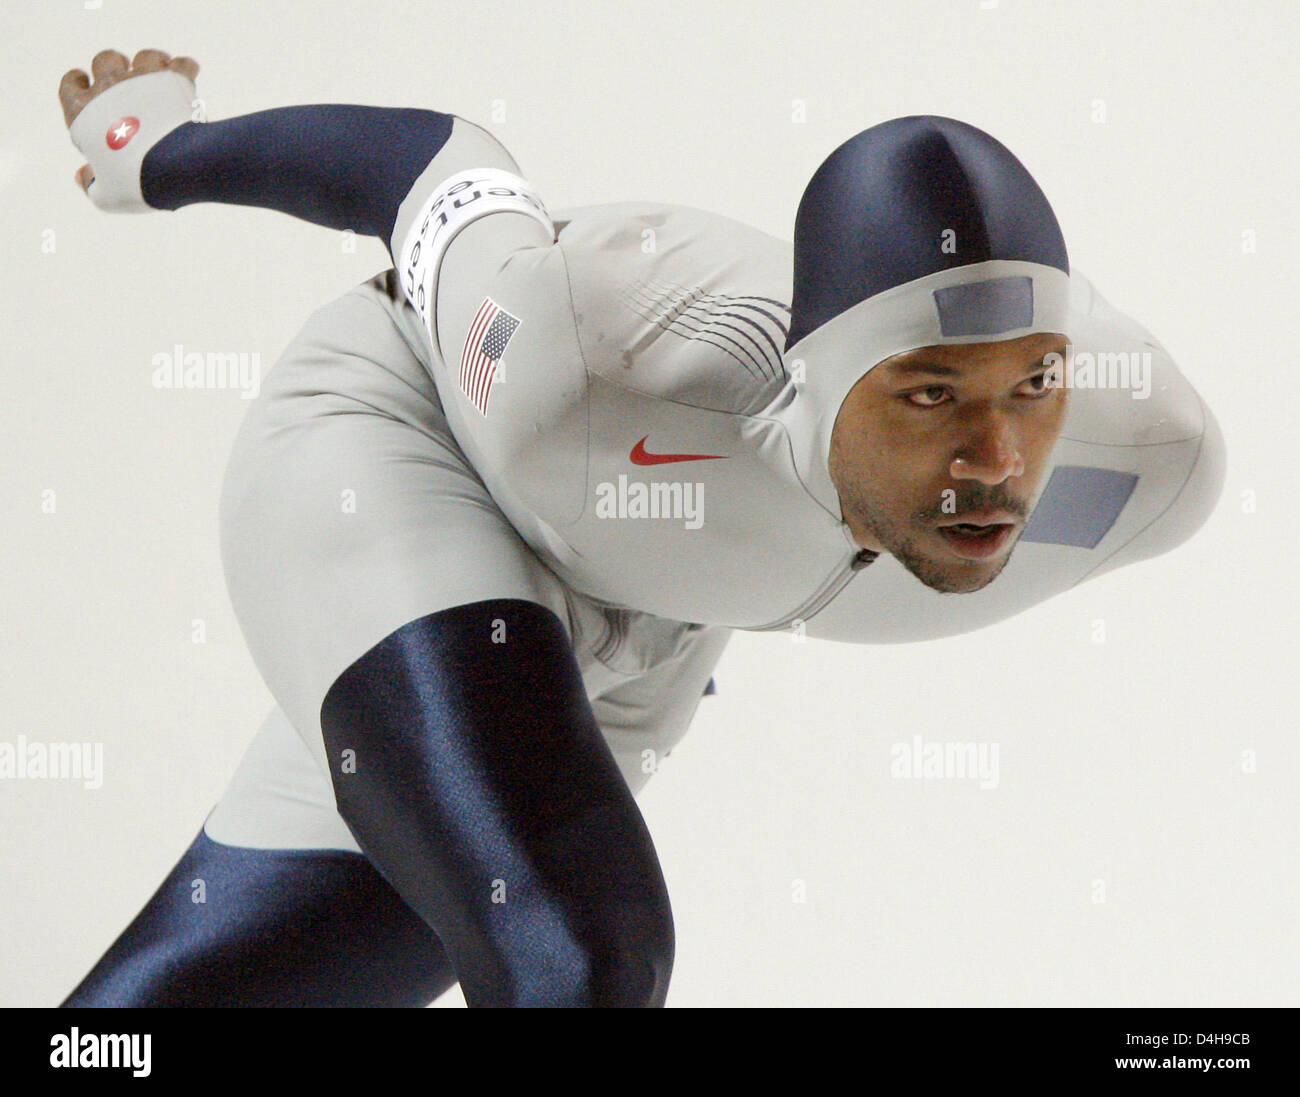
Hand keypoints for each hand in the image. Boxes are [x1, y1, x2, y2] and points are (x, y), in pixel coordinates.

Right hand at [59, 48, 198, 194]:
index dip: (77, 84)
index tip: (85, 84)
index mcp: (82, 111)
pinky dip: (185, 69)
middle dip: (114, 67)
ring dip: (152, 65)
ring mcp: (143, 80)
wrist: (176, 167)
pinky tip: (188, 77)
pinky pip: (181, 65)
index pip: (70, 85)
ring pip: (145, 57)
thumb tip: (84, 176)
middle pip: (105, 60)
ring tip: (160, 76)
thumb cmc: (137, 182)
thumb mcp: (108, 195)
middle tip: (127, 82)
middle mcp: (109, 88)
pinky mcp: (174, 80)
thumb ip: (92, 184)